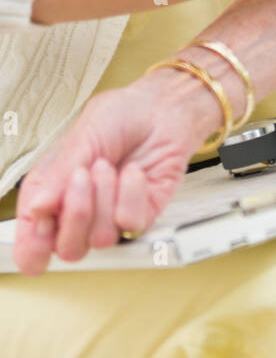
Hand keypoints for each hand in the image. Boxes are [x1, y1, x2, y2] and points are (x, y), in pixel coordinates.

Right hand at [13, 69, 218, 275]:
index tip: (44, 222)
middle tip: (82, 175)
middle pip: (67, 250)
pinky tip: (132, 172)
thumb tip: (38, 208)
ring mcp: (110, 218)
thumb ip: (59, 174)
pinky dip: (131, 193)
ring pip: (99, 239)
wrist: (161, 107)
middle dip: (76, 212)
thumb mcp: (82, 136)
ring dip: (104, 196)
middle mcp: (79, 214)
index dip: (33, 246)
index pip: (33, 244)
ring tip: (108, 165)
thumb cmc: (120, 116)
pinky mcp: (141, 216)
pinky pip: (130, 223)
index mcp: (52, 195)